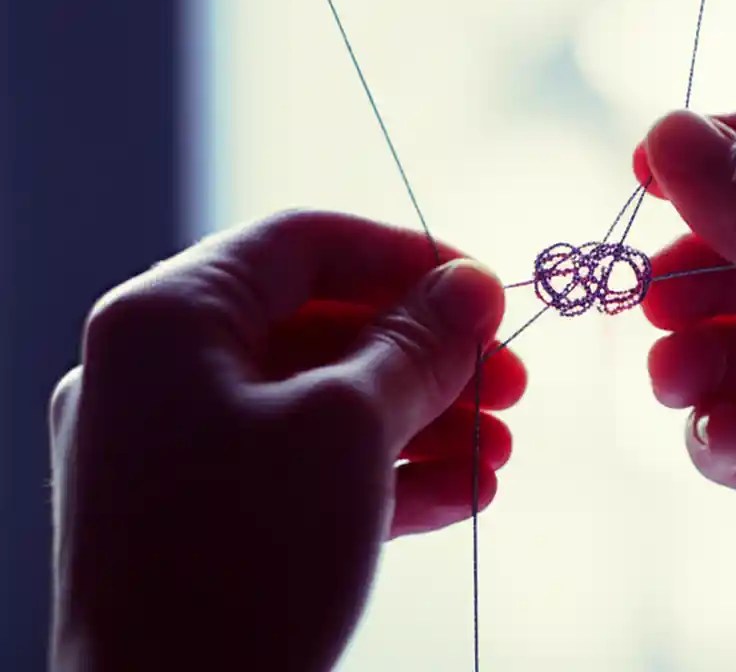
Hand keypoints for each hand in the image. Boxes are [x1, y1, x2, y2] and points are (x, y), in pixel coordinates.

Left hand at [49, 211, 526, 670]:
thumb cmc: (244, 563)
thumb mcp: (348, 430)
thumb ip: (417, 344)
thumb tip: (472, 285)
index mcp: (164, 320)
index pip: (303, 244)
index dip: (408, 256)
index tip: (485, 291)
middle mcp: (155, 376)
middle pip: (319, 329)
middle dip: (427, 358)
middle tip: (509, 384)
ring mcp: (171, 455)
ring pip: (318, 407)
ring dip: (421, 422)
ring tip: (498, 452)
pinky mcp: (198, 525)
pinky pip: (302, 472)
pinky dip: (382, 475)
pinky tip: (462, 495)